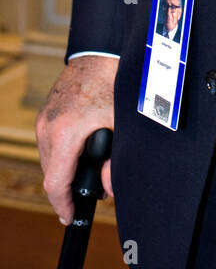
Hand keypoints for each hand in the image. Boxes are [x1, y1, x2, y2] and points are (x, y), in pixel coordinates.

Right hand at [36, 57, 116, 224]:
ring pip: (48, 158)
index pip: (55, 183)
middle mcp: (47, 127)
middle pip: (50, 173)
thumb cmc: (113, 83)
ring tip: (87, 171)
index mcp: (64, 134)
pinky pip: (49, 142)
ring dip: (64, 169)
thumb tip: (108, 188)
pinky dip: (61, 152)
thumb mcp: (119, 125)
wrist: (101, 52)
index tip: (70, 217)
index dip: (63, 205)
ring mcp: (44, 118)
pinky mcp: (46, 111)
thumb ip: (114, 161)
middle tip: (89, 194)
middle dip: (67, 189)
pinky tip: (81, 149)